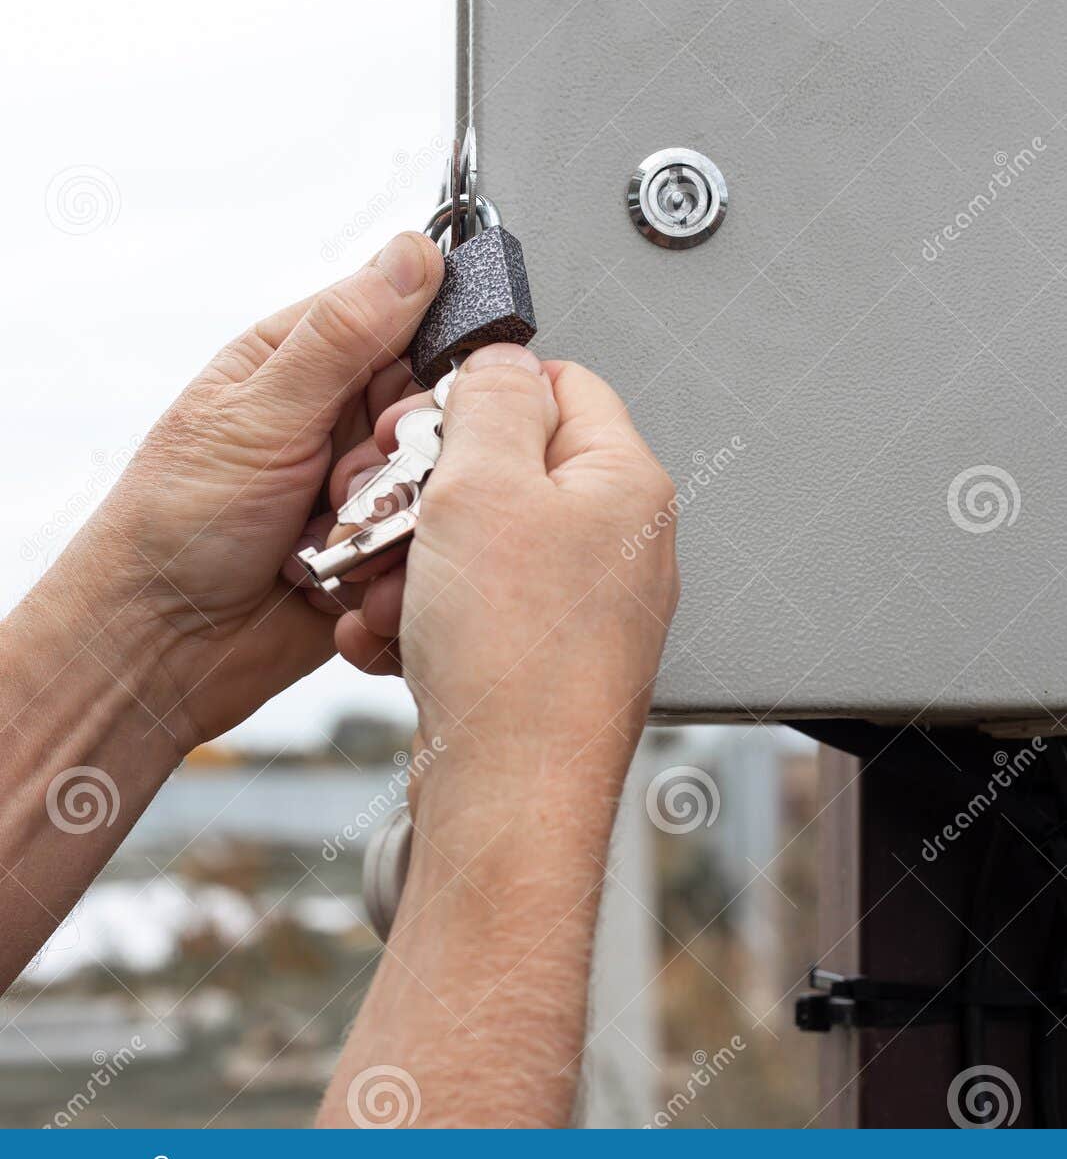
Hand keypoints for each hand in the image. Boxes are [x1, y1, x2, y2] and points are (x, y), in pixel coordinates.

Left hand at [36, 232, 443, 752]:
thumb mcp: (260, 414)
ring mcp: (362, 485)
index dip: (425, 361)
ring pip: (442, 480)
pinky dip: (396, 568)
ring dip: (393, 518)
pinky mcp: (381, 550)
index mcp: (303, 360)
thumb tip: (412, 253)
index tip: (401, 406)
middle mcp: (337, 417)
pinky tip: (348, 580)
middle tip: (347, 483)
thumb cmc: (173, 525)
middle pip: (435, 405)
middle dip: (403, 454)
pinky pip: (433, 546)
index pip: (407, 322)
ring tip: (331, 542)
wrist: (158, 649)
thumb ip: (344, 334)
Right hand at [332, 342, 679, 805]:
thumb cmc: (513, 658)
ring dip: (415, 564)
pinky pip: (472, 610)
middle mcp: (617, 541)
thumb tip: (500, 357)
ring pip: (477, 546)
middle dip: (431, 495)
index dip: (481, 393)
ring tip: (391, 598)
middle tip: (394, 516)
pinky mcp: (542, 659)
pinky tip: (394, 643)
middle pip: (507, 469)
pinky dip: (423, 621)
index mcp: (624, 483)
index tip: (427, 422)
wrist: (507, 801)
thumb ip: (491, 399)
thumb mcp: (484, 485)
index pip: (560, 384)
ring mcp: (582, 605)